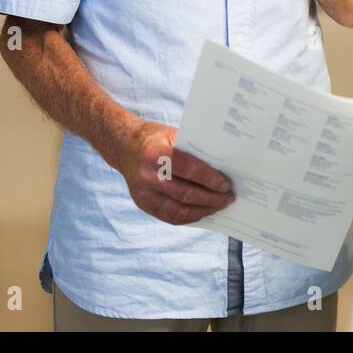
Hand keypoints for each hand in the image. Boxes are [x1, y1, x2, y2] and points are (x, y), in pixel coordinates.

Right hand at [113, 120, 233, 225]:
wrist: (125, 147)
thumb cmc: (154, 139)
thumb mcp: (173, 134)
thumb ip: (193, 149)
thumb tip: (222, 165)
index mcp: (156, 154)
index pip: (188, 169)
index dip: (209, 179)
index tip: (225, 184)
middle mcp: (147, 175)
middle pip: (184, 193)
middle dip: (211, 198)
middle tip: (228, 197)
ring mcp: (143, 193)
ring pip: (178, 210)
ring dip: (203, 210)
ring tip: (219, 206)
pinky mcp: (143, 204)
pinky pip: (169, 217)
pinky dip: (189, 217)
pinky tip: (203, 211)